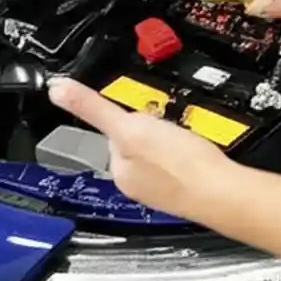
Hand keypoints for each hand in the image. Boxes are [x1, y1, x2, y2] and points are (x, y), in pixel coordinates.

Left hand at [47, 77, 231, 219]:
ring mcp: (165, 188)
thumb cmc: (179, 165)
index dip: (130, 117)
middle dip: (153, 128)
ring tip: (185, 137)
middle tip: (169, 125)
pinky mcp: (189, 187)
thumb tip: (56, 89)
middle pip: (138, 142)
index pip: (114, 134)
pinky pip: (183, 161)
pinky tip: (198, 150)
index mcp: (120, 172)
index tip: (145, 114)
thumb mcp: (128, 126)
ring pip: (161, 151)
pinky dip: (189, 152)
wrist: (223, 191)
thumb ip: (92, 108)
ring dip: (172, 139)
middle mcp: (138, 185)